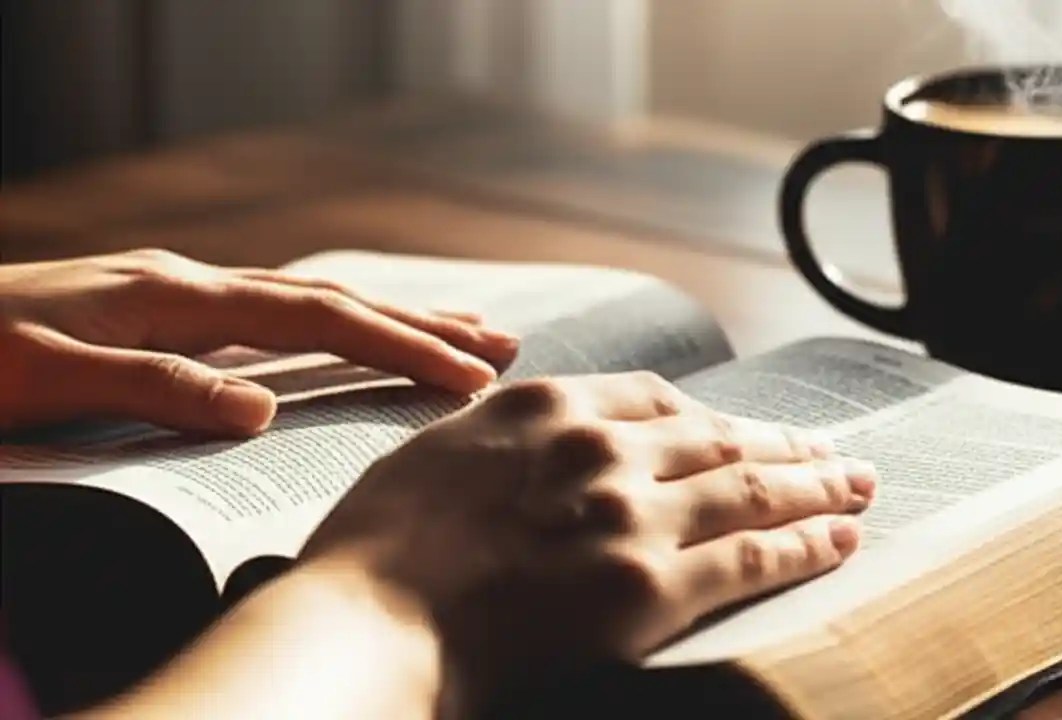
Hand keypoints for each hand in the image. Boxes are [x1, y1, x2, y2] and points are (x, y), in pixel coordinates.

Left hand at [0, 248, 518, 435]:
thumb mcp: (43, 377)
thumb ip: (153, 387)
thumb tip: (263, 412)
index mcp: (176, 297)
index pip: (316, 319)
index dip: (398, 345)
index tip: (467, 376)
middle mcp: (190, 285)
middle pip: (332, 299)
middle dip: (420, 322)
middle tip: (503, 345)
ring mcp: (178, 294)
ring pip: (310, 303)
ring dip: (387, 318)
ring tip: (457, 332)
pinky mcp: (163, 311)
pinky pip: (275, 316)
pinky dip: (334, 326)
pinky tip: (348, 335)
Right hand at [298, 371, 876, 716]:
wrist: (371, 621)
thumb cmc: (384, 542)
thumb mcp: (441, 447)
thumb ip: (510, 428)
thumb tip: (547, 427)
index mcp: (551, 406)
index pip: (660, 399)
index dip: (715, 416)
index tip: (743, 428)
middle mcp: (604, 448)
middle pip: (722, 438)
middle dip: (786, 446)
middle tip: (833, 452)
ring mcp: (632, 515)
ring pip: (753, 489)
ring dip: (816, 487)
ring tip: (859, 485)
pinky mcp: (650, 588)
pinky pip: (751, 558)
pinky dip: (804, 546)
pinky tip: (840, 541)